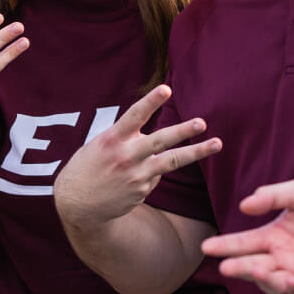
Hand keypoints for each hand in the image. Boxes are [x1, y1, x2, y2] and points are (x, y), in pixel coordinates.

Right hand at [53, 85, 221, 229]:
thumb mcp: (99, 145)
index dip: (151, 101)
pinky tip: (138, 175)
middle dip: (183, 131)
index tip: (167, 88)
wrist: (76, 205)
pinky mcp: (142, 191)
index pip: (134, 115)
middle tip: (202, 122)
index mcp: (112, 139)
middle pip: (160, 140)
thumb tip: (157, 141)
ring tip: (217, 143)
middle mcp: (126, 156)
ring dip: (197, 151)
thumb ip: (125, 138)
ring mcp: (136, 175)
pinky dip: (154, 171)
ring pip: (172, 161)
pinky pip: (156, 175)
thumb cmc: (88, 168)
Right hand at [200, 181, 293, 293]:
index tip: (207, 247)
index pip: (244, 244)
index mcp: (274, 237)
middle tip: (228, 267)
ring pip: (275, 285)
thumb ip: (274, 196)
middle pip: (255, 267)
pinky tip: (291, 282)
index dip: (226, 246)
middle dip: (240, 268)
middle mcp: (284, 259)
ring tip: (265, 271)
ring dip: (267, 281)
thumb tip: (244, 206)